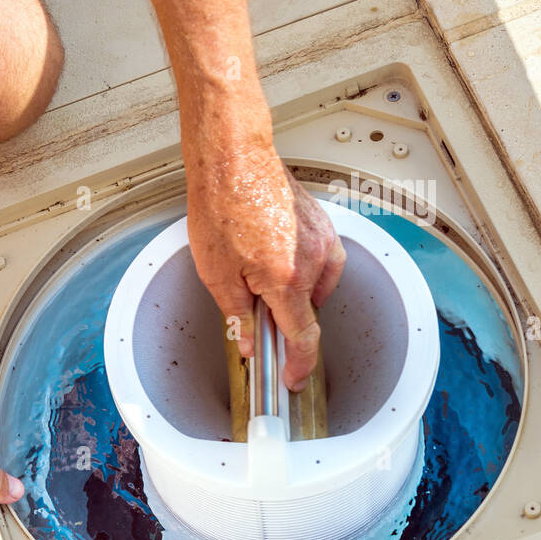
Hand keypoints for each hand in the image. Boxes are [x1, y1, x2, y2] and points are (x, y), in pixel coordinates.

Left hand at [185, 143, 345, 389]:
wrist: (234, 160)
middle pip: (308, 311)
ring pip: (317, 286)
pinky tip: (274, 254)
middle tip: (254, 307)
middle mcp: (315, 261)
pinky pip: (321, 260)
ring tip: (258, 272)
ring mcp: (324, 241)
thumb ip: (237, 315)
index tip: (294, 379)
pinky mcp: (324, 225)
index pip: (303, 338)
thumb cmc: (221, 207)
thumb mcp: (216, 274)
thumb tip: (249, 343)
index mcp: (288, 280)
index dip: (299, 365)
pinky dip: (302, 267)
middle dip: (285, 317)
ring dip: (294, 291)